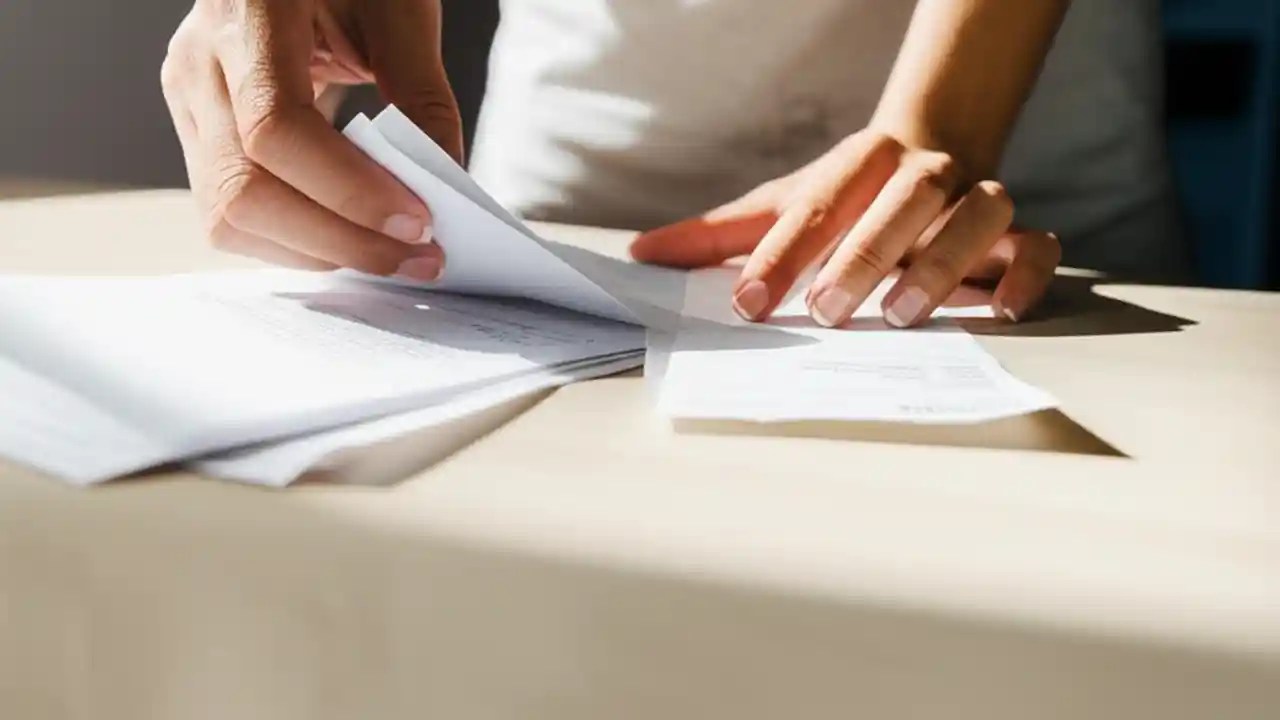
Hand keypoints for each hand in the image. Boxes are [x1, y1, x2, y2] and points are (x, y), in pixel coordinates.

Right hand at [161, 0, 461, 279]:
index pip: (277, 129)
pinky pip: (234, 214)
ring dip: (318, 251)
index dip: (349, 190)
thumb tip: (444, 184)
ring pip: (229, 217)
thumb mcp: (399, 9)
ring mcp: (190, 101)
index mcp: (246, 13)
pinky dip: (297, 240)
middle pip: (244, 190)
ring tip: (391, 256)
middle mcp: (199, 62)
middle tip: (419, 258)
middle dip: (340, 241)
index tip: (418, 221)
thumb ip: (422, 94)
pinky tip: (351, 237)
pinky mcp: (200, 133)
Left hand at [629, 132, 1060, 326]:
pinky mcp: (1019, 234)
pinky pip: (1041, 246)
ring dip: (944, 259)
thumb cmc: (846, 196)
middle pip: (906, 196)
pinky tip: (997, 312)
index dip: (782, 253)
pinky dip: (1026, 275)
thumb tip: (642, 253)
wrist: (930, 150)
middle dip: (867, 252)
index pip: (818, 203)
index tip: (748, 303)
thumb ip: (719, 236)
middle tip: (826, 309)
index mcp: (860, 162)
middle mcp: (923, 173)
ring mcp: (977, 198)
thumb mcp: (783, 208)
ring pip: (980, 211)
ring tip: (903, 314)